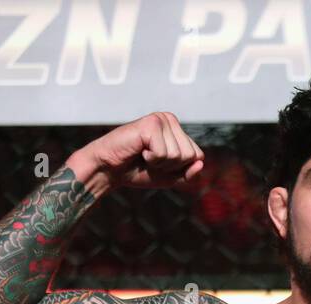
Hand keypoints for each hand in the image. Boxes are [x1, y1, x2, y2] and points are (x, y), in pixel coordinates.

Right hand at [77, 112, 204, 189]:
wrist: (109, 170)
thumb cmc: (137, 171)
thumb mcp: (170, 177)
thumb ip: (189, 174)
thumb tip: (201, 163)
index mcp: (177, 129)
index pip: (198, 156)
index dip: (180, 168)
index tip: (160, 164)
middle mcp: (170, 119)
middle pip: (191, 155)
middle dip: (171, 166)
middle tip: (150, 160)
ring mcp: (161, 119)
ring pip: (179, 155)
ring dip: (160, 163)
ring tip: (144, 154)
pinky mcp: (151, 124)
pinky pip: (164, 153)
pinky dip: (152, 159)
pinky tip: (139, 150)